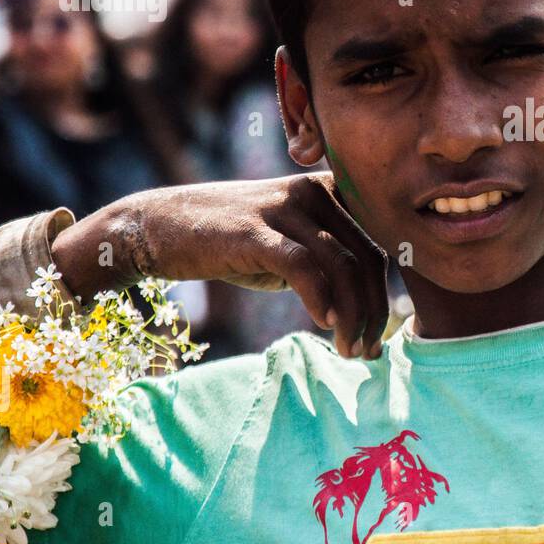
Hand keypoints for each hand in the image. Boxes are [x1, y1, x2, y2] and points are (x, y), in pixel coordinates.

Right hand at [51, 174, 389, 358]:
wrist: (158, 227)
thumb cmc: (229, 244)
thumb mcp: (288, 247)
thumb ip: (328, 263)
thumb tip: (366, 304)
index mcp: (328, 192)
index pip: (377, 244)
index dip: (385, 293)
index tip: (380, 334)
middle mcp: (312, 192)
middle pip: (367, 257)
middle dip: (374, 311)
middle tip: (368, 351)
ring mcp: (283, 208)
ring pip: (342, 265)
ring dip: (352, 315)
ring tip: (349, 350)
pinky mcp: (254, 230)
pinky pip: (303, 265)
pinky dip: (321, 297)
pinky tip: (324, 324)